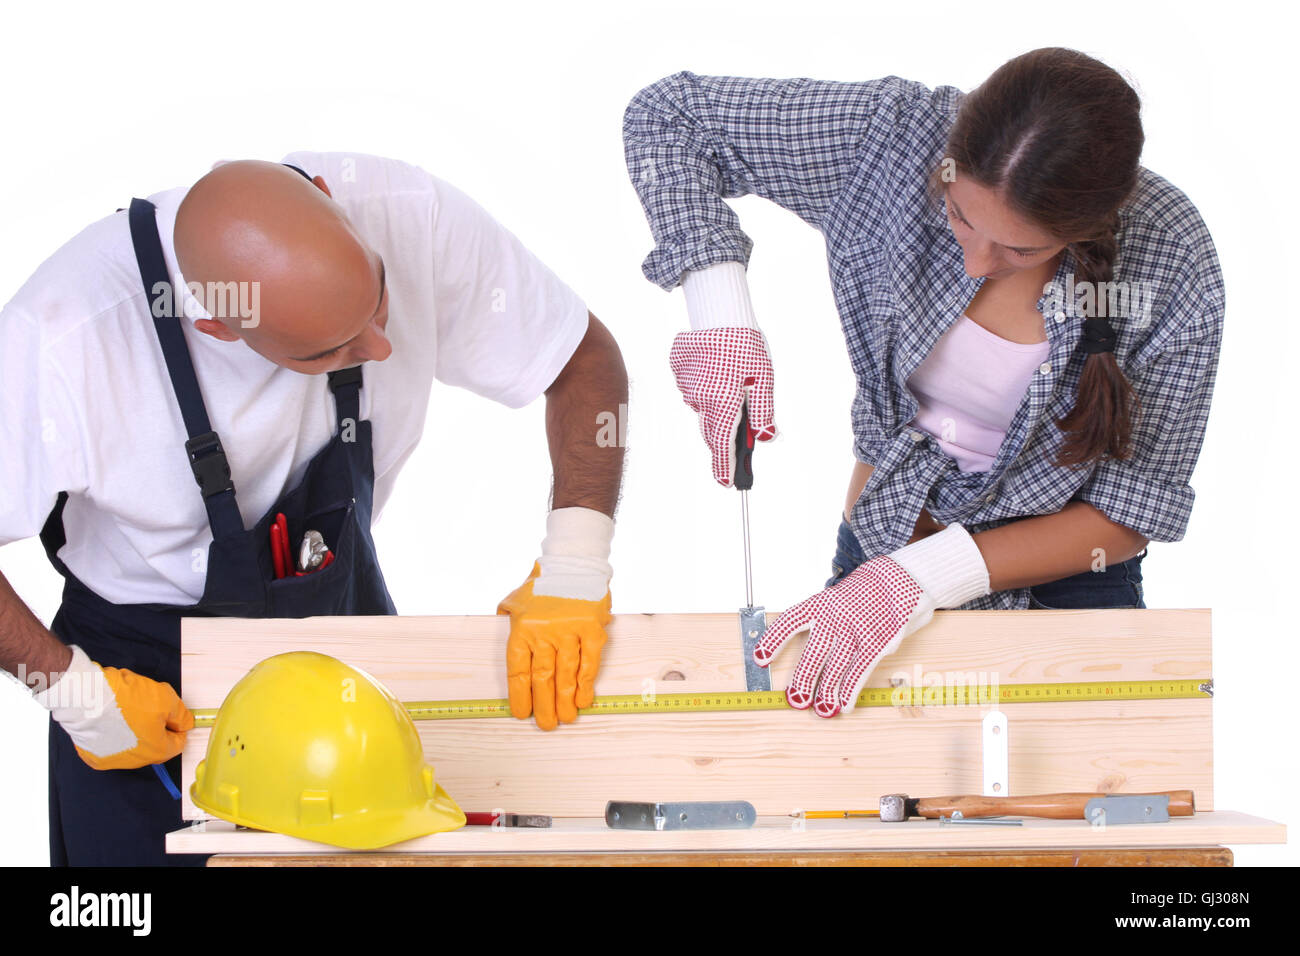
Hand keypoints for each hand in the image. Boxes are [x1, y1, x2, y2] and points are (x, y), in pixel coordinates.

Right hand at [35, 645, 193, 768]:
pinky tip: (110, 720)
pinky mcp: (94, 757)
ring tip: (126, 711)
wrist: (87, 697)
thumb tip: (185, 724)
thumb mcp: (166, 699)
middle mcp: (136, 762)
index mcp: (157, 751)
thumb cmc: (125, 698)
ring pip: (132, 747)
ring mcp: (113, 761)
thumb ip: (181, 715)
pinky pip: (111, 747)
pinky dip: (113, 735)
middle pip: (154, 746)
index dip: (177, 726)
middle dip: (155, 728)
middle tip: (147, 708)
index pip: (177, 743)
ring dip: (134, 732)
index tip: (172, 715)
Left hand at [497, 562, 611, 730]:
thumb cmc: (543, 584)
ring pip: (566, 674)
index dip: (520, 695)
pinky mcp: (592, 629)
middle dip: (544, 705)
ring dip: (566, 700)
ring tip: (566, 718)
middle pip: (542, 678)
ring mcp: (569, 632)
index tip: (522, 713)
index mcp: (522, 629)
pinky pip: (589, 662)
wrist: (574, 562)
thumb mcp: (515, 599)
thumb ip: (506, 617)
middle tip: (547, 725)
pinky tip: (584, 699)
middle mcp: (544, 633)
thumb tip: (496, 627)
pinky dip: (587, 683)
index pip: (518, 670)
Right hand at [669, 328, 776, 484]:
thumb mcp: (763, 379)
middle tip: (737, 425)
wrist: (719, 312)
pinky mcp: (679, 372)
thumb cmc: (744, 346)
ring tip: (730, 379)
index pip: (723, 445)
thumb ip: (763, 412)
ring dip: (716, 404)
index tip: (727, 483)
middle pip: (712, 429)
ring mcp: (686, 386)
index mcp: (723, 402)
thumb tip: (765, 438)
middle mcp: (701, 399)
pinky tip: (715, 369)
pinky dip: (705, 385)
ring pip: (703, 407)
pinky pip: (693, 388)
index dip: (725, 467)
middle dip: (724, 434)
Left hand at [755, 524, 990, 717]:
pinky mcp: (877, 641)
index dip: (774, 641)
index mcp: (820, 603)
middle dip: (802, 679)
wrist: (899, 578)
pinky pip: (860, 669)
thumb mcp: (833, 599)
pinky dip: (851, 689)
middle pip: (814, 652)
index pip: (791, 622)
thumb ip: (817, 621)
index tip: (760, 660)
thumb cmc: (861, 594)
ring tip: (820, 709)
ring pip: (837, 666)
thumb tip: (792, 648)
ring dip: (827, 691)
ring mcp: (857, 629)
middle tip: (794, 699)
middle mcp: (836, 616)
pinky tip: (844, 704)